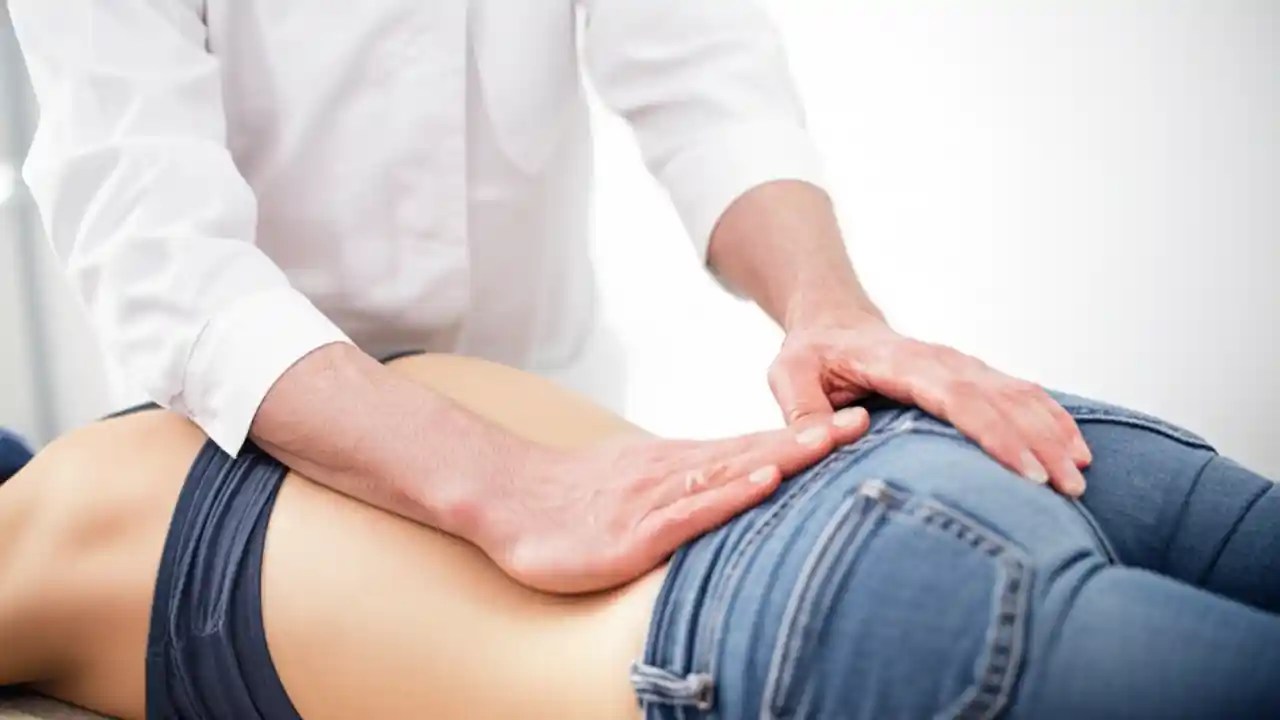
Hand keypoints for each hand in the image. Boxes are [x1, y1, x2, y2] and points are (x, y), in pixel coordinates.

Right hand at [478, 413, 869, 593]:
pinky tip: (760, 484)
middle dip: (812, 439)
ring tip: (831, 441)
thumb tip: (736, 487)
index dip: (805, 437)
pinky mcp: (631, 534)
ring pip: (728, 474)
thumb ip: (688, 489)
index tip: (855, 422)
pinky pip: (686, 513)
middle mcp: (675, 475)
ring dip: (782, 457)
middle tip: (867, 419)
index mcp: (681, 467)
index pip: (752, 448)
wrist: (505, 497)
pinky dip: (727, 497)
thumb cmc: (574, 499)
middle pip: (752, 453)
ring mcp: (653, 500)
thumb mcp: (641, 490)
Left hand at [769, 313, 1090, 496]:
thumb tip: (843, 434)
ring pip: (1019, 395)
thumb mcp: (788, 376)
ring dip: (1052, 432)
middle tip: (1068, 489)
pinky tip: (1075, 447)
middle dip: (1037, 443)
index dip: (992, 432)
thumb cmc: (810, 355)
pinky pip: (1020, 393)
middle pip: (999, 399)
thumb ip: (803, 409)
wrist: (832, 321)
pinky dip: (1051, 416)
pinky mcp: (972, 376)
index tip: (1023, 470)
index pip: (955, 396)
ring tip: (1079, 477)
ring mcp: (962, 366)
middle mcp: (941, 361)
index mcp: (899, 362)